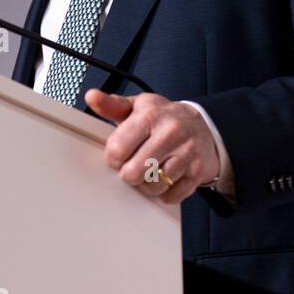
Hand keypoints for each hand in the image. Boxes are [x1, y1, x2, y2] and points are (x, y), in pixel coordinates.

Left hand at [86, 89, 220, 205]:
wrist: (202, 125)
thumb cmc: (164, 118)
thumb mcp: (138, 106)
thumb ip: (112, 105)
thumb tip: (91, 97)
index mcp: (151, 116)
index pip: (117, 149)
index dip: (113, 158)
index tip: (118, 156)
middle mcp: (170, 133)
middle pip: (134, 172)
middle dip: (129, 174)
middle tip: (133, 166)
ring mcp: (187, 153)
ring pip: (153, 186)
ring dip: (147, 185)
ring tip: (149, 172)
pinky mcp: (198, 171)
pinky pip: (172, 196)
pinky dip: (165, 193)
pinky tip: (165, 179)